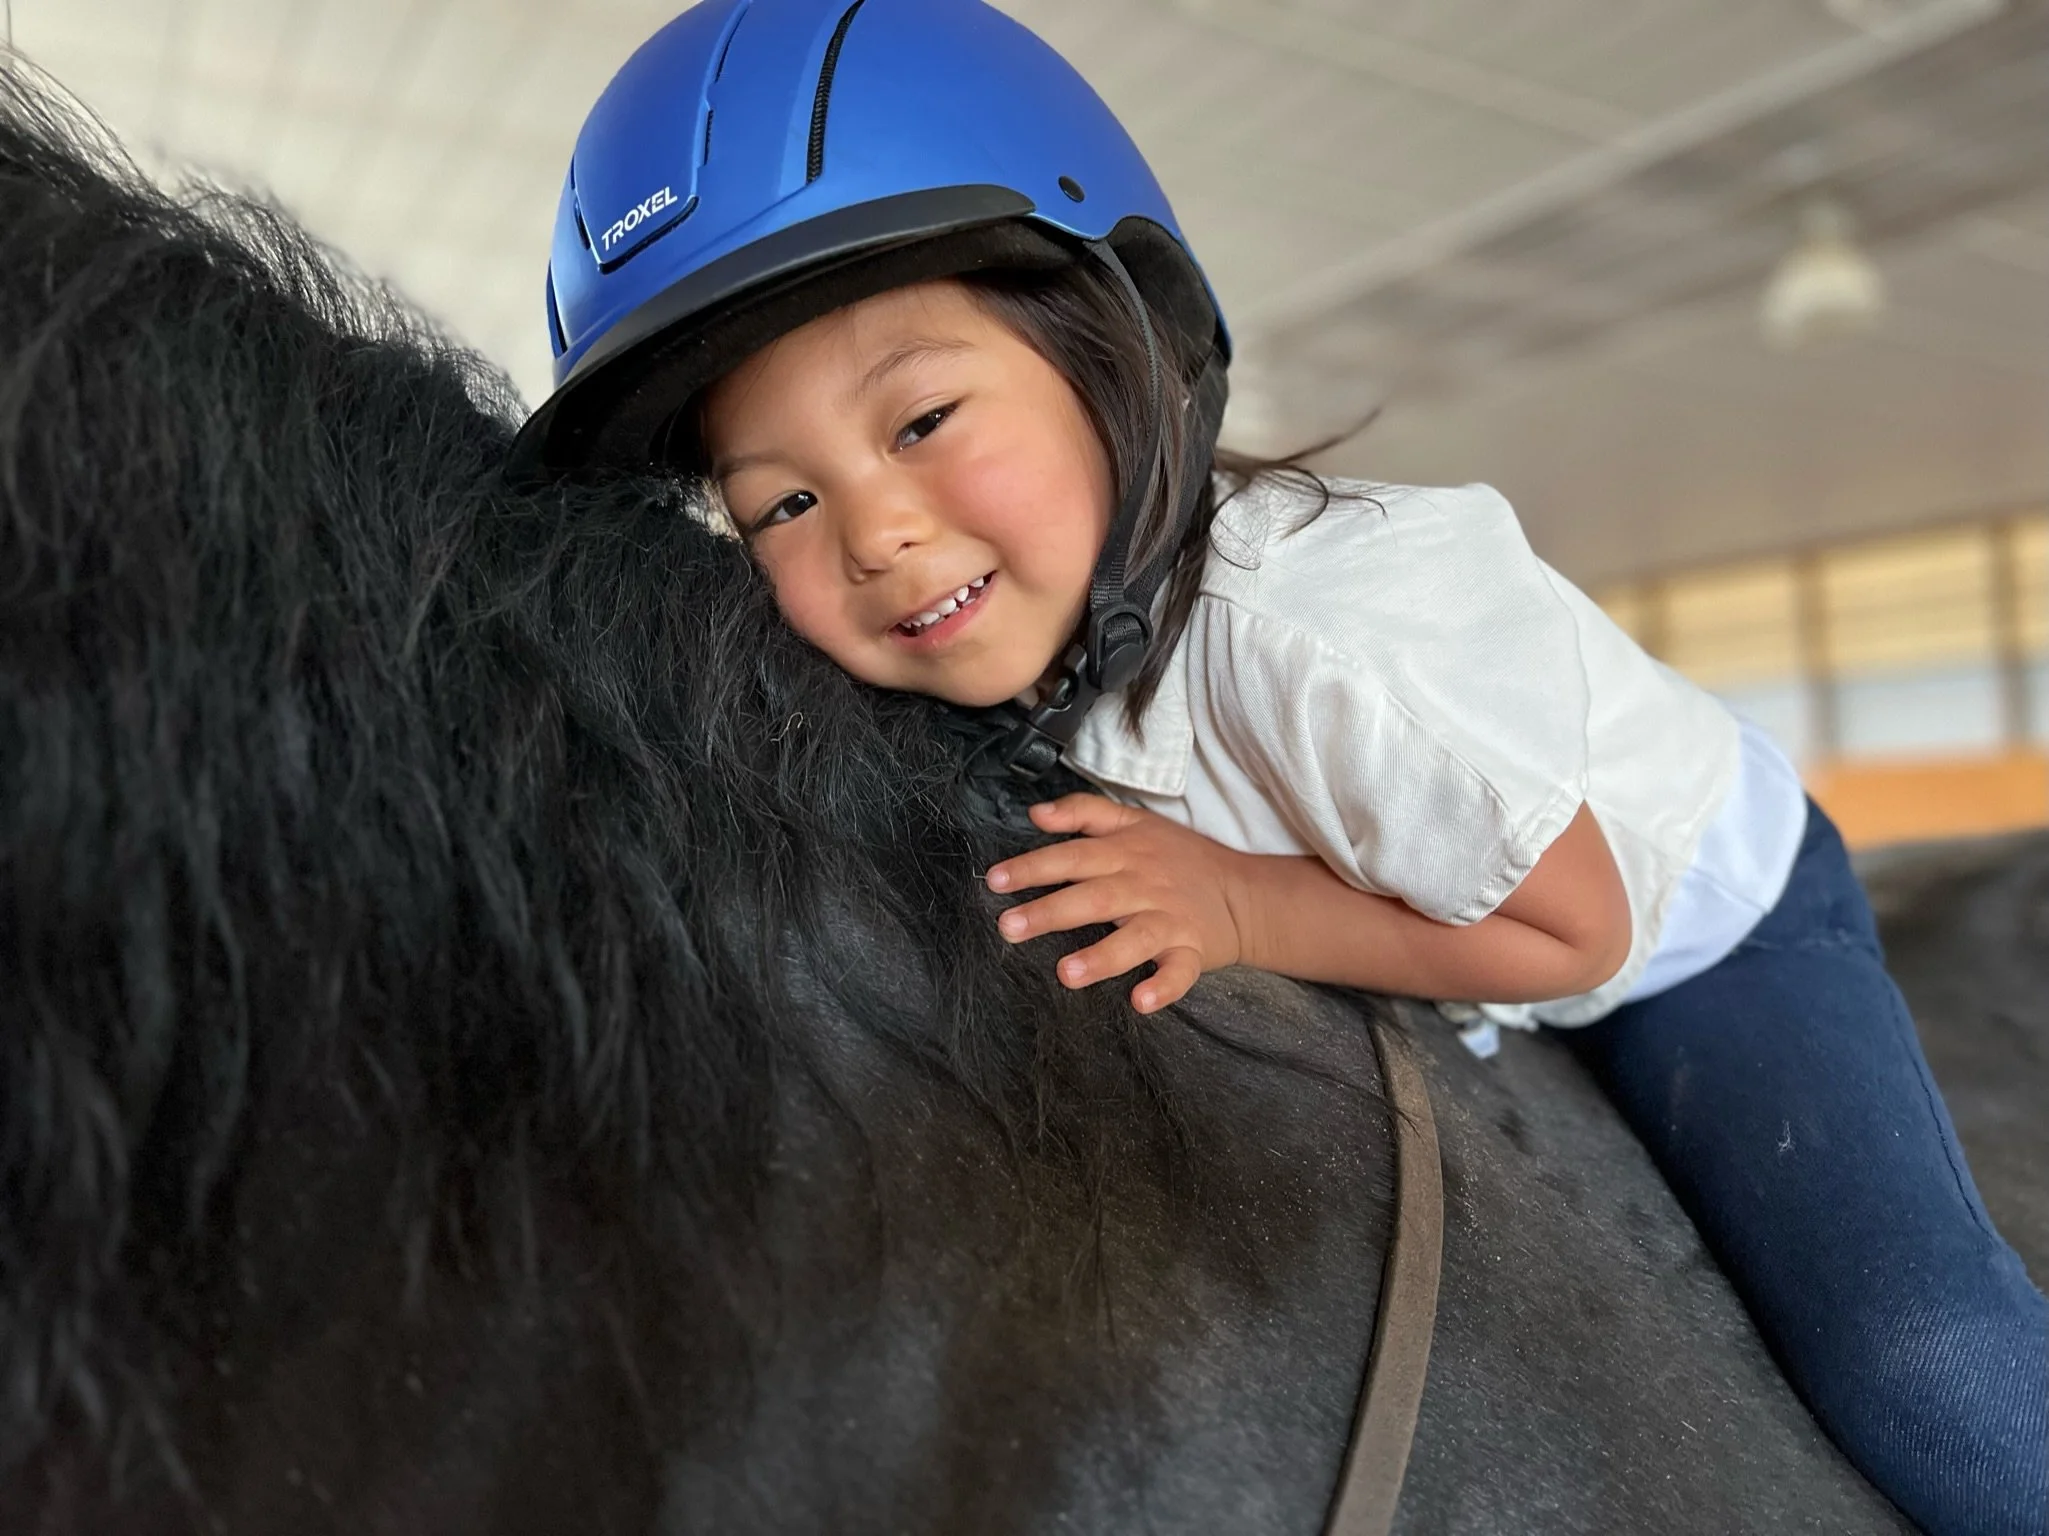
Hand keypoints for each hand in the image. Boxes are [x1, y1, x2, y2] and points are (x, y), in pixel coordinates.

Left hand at [984, 794, 1245, 1012]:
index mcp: (1126, 853)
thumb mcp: (1136, 822)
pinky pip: (1180, 972)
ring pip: (1135, 939)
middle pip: (1094, 898)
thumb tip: (1036, 813)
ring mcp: (1169, 921)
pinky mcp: (1192, 952)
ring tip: (1066, 974)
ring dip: (1102, 956)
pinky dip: (1164, 987)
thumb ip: (1084, 812)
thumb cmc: (1180, 858)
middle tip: (1008, 927)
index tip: (995, 880)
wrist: (1245, 893)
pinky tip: (1142, 1002)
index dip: (1034, 867)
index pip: (1073, 855)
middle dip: (1051, 912)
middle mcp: (1144, 886)